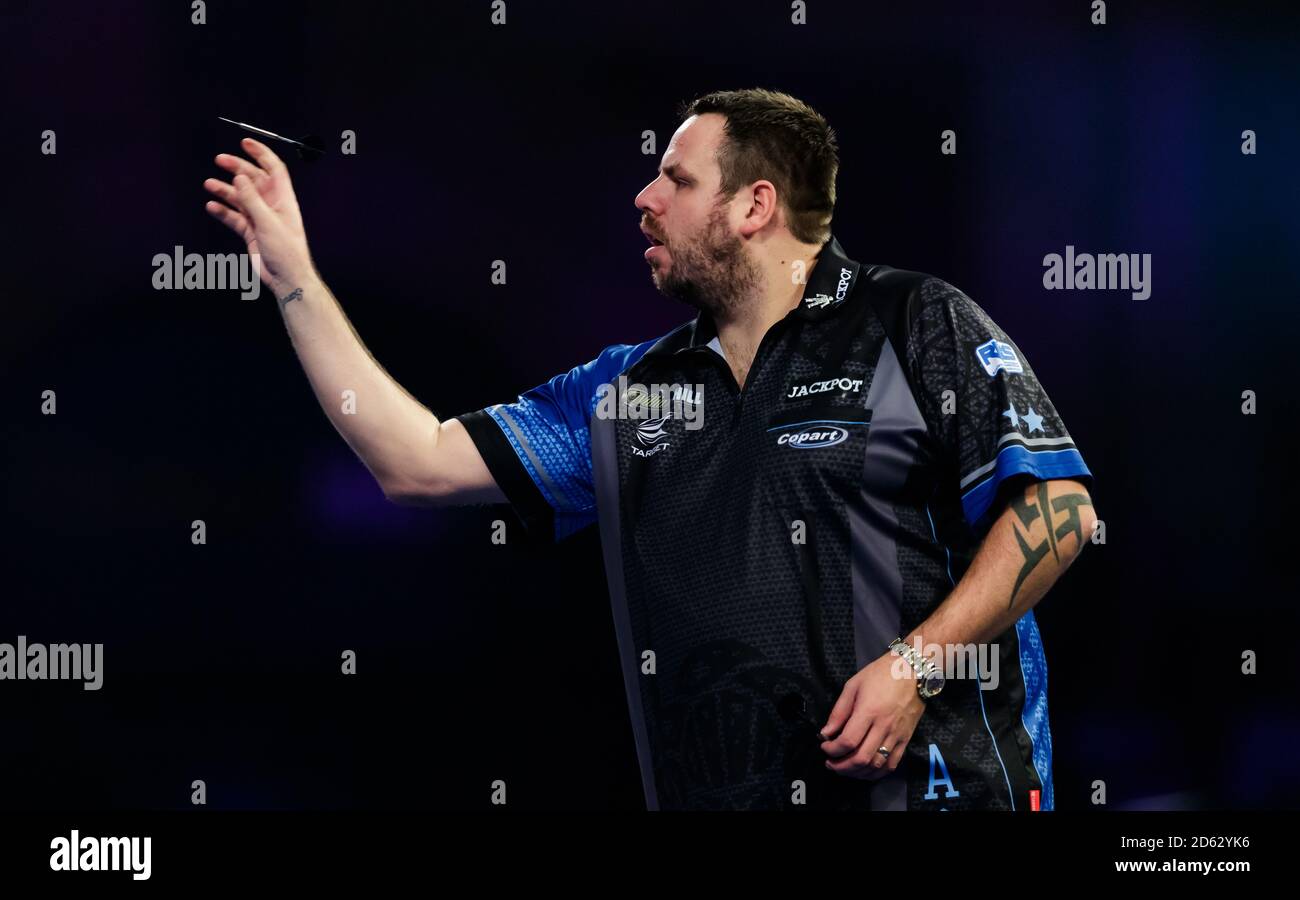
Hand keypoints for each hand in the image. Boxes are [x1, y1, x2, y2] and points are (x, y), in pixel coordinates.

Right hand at [204, 137, 313, 296]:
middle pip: (253, 180)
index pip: (274, 169)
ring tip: (209, 184)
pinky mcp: (251, 232)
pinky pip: (234, 217)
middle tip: (220, 160)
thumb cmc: (286, 252)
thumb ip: (252, 199)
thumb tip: (241, 177)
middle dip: (238, 168)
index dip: (261, 154)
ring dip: (226, 190)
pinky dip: (223, 211)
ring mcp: (260, 218)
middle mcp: (271, 206)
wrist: (286, 278)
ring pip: (241, 198)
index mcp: (283, 200)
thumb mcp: (268, 222)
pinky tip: (212, 206)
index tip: (245, 142)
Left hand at [818, 650, 926, 779]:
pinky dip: (877, 772)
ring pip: (876, 765)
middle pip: (861, 758)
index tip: (825, 746)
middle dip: (841, 766)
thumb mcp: (853, 685)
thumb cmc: (880, 675)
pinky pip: (892, 764)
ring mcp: (897, 735)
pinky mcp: (906, 739)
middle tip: (830, 763)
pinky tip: (866, 770)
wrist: (912, 671)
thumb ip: (839, 711)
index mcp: (869, 711)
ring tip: (845, 768)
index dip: (832, 749)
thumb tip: (826, 733)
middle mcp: (884, 727)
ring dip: (857, 773)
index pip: (848, 741)